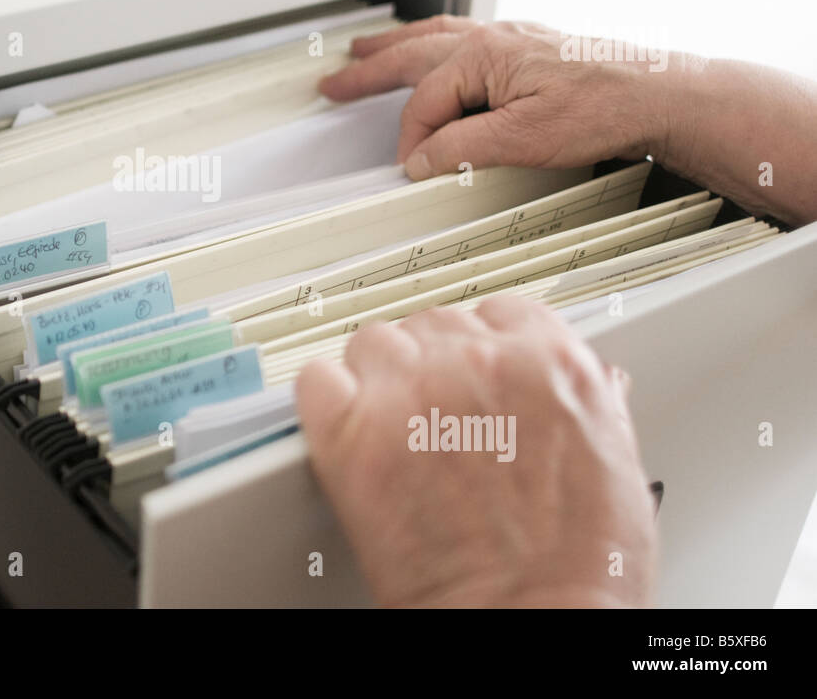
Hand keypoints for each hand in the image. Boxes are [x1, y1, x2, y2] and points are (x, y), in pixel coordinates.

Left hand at [296, 296, 656, 607]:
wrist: (530, 621)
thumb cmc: (581, 570)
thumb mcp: (618, 466)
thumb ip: (590, 404)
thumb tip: (589, 383)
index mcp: (551, 360)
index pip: (498, 312)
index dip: (482, 346)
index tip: (473, 374)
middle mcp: (478, 361)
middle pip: (431, 325)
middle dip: (430, 365)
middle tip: (433, 416)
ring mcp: (411, 392)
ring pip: (373, 344)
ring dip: (377, 379)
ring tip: (389, 427)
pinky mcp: (351, 432)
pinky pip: (316, 380)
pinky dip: (325, 401)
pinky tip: (343, 430)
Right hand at [321, 15, 816, 225]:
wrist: (661, 94)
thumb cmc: (604, 110)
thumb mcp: (525, 139)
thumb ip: (463, 148)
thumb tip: (420, 158)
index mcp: (485, 55)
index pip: (425, 102)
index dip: (412, 140)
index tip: (410, 170)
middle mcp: (493, 39)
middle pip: (414, 53)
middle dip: (369, 69)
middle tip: (334, 82)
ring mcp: (511, 39)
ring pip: (437, 39)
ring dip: (396, 47)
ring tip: (366, 52)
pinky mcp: (529, 48)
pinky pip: (463, 39)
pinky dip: (434, 44)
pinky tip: (436, 50)